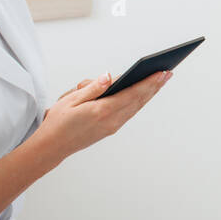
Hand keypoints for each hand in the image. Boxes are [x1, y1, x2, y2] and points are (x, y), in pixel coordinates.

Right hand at [35, 70, 170, 159]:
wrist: (51, 147)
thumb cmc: (58, 122)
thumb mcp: (71, 100)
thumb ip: (93, 88)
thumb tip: (110, 76)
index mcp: (102, 111)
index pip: (132, 94)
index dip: (149, 83)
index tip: (162, 72)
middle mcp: (111, 121)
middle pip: (138, 100)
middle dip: (155, 86)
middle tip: (168, 72)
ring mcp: (112, 127)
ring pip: (136, 107)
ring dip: (149, 94)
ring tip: (160, 81)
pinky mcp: (110, 129)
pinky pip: (129, 112)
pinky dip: (139, 101)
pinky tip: (143, 94)